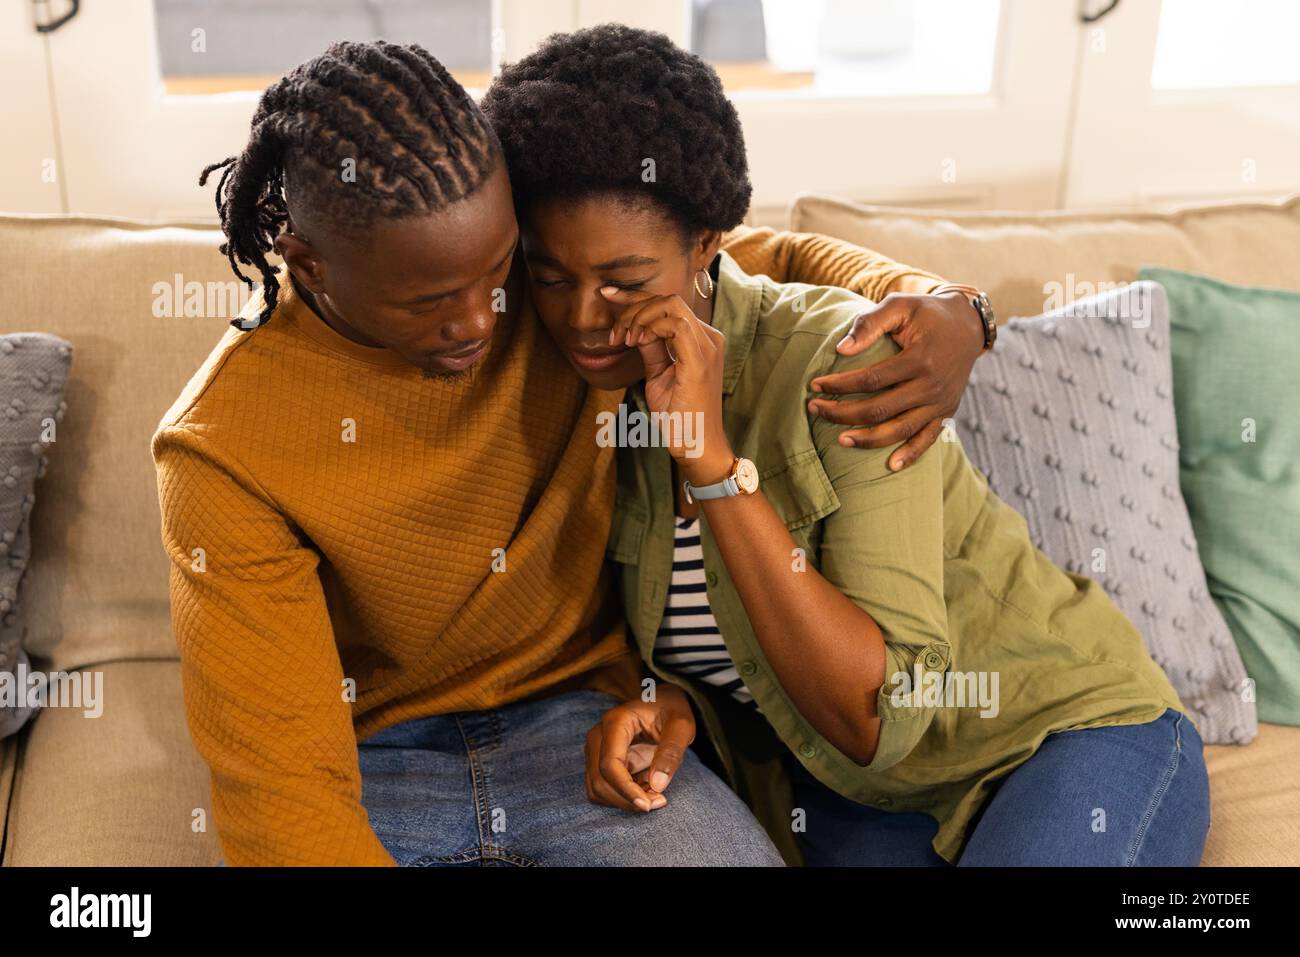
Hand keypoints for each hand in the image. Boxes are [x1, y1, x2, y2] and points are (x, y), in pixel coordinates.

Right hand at [584, 683, 696, 812]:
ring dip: (624, 801)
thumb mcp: (681, 726)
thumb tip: (657, 786)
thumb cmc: (673, 711)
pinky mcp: (598, 760)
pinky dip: (621, 797)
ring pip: (597, 789)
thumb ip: (671, 752)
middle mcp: (598, 734)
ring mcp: (595, 748)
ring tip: (654, 794)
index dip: (626, 790)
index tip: (648, 805)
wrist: (663, 703)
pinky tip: (644, 789)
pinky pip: (602, 788)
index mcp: (615, 722)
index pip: (609, 765)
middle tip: (660, 801)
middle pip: (600, 781)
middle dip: (628, 799)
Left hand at [599, 286, 733, 475]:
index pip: (669, 305)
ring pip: (671, 305)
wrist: (696, 447)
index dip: (636, 297)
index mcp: (702, 340)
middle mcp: (709, 339)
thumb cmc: (680, 418)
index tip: (608, 296)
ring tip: (623, 339)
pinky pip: (674, 324)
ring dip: (638, 317)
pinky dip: (649, 327)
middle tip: (613, 331)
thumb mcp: (658, 375)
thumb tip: (634, 329)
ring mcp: (707, 348)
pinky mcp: (699, 361)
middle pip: (668, 299)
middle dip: (633, 305)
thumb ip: (651, 349)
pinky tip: (634, 342)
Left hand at [807, 291, 984, 471]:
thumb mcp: (900, 305)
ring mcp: (940, 402)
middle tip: (815, 410)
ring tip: (839, 440)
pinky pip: (928, 439)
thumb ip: (870, 323)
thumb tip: (841, 349)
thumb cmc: (927, 313)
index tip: (815, 385)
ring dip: (868, 439)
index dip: (840, 385)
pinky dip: (910, 455)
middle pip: (880, 409)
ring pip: (900, 429)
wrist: (967, 326)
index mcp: (920, 359)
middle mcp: (932, 385)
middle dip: (843, 413)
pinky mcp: (946, 412)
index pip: (871, 380)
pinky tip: (890, 466)